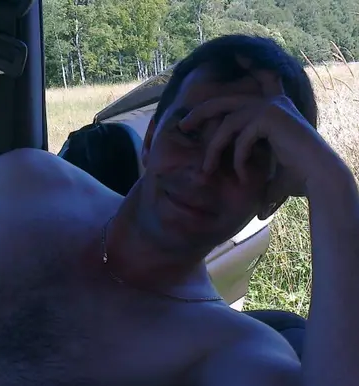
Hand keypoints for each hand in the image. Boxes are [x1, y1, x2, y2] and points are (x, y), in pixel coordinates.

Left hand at [178, 69, 343, 195]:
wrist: (318, 177)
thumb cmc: (299, 178)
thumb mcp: (272, 172)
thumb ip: (259, 177)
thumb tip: (258, 213)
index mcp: (276, 107)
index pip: (262, 80)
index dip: (251, 66)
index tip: (238, 56)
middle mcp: (273, 101)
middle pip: (226, 101)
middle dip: (202, 112)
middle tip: (183, 125)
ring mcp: (270, 106)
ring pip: (227, 123)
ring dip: (213, 149)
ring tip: (205, 170)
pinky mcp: (269, 116)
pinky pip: (240, 137)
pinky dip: (237, 159)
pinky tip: (243, 175)